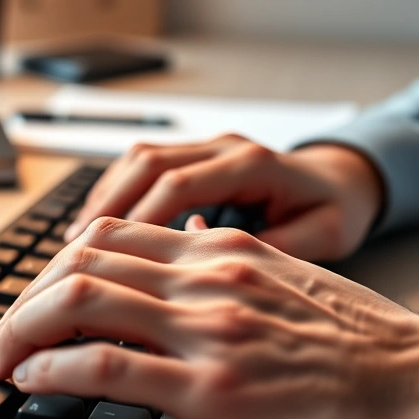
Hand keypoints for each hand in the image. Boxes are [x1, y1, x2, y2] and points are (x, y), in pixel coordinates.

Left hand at [0, 218, 418, 418]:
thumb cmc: (363, 346)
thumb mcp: (288, 281)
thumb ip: (227, 268)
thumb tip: (180, 258)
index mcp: (222, 249)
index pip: (110, 236)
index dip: (54, 266)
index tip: (31, 298)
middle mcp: (206, 277)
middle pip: (81, 260)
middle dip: (21, 299)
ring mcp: (206, 331)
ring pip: (80, 301)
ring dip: (20, 331)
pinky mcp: (210, 390)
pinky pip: (106, 367)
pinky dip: (52, 370)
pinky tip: (32, 382)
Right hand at [65, 134, 384, 261]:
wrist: (344, 181)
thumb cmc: (335, 211)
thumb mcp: (325, 237)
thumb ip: (280, 250)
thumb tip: (222, 272)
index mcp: (254, 165)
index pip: (180, 183)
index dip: (139, 219)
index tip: (111, 259)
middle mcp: (224, 147)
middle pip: (148, 163)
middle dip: (107, 209)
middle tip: (75, 254)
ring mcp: (207, 147)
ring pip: (137, 160)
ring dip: (104, 200)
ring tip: (74, 244)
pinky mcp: (195, 157)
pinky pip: (142, 166)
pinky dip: (115, 194)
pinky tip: (96, 229)